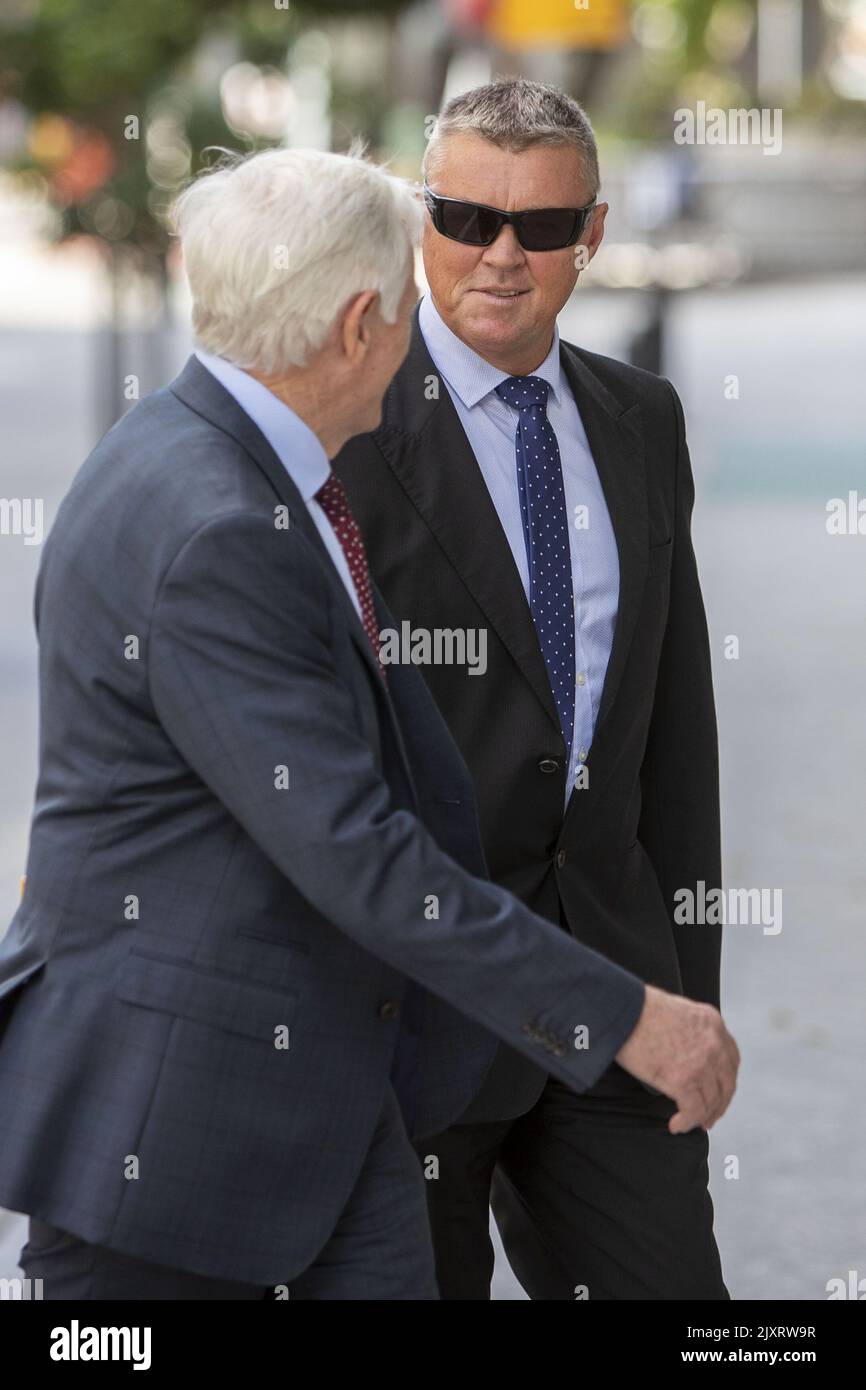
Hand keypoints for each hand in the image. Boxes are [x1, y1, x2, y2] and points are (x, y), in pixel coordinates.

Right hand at [615, 984, 739, 1133]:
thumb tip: (685, 1049)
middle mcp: (714, 1044)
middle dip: (718, 1104)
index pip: (731, 1059)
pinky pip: (693, 1111)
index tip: (719, 1092)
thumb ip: (690, 1029)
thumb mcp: (677, 1009)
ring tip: (689, 1123)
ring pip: (711, 1101)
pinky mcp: (684, 1081)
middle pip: (726, 1084)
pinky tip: (676, 1125)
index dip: (726, 1080)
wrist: (621, 1010)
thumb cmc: (638, 1007)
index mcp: (712, 1023)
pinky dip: (686, 1122)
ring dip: (701, 1117)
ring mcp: (701, 1064)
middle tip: (709, 1117)